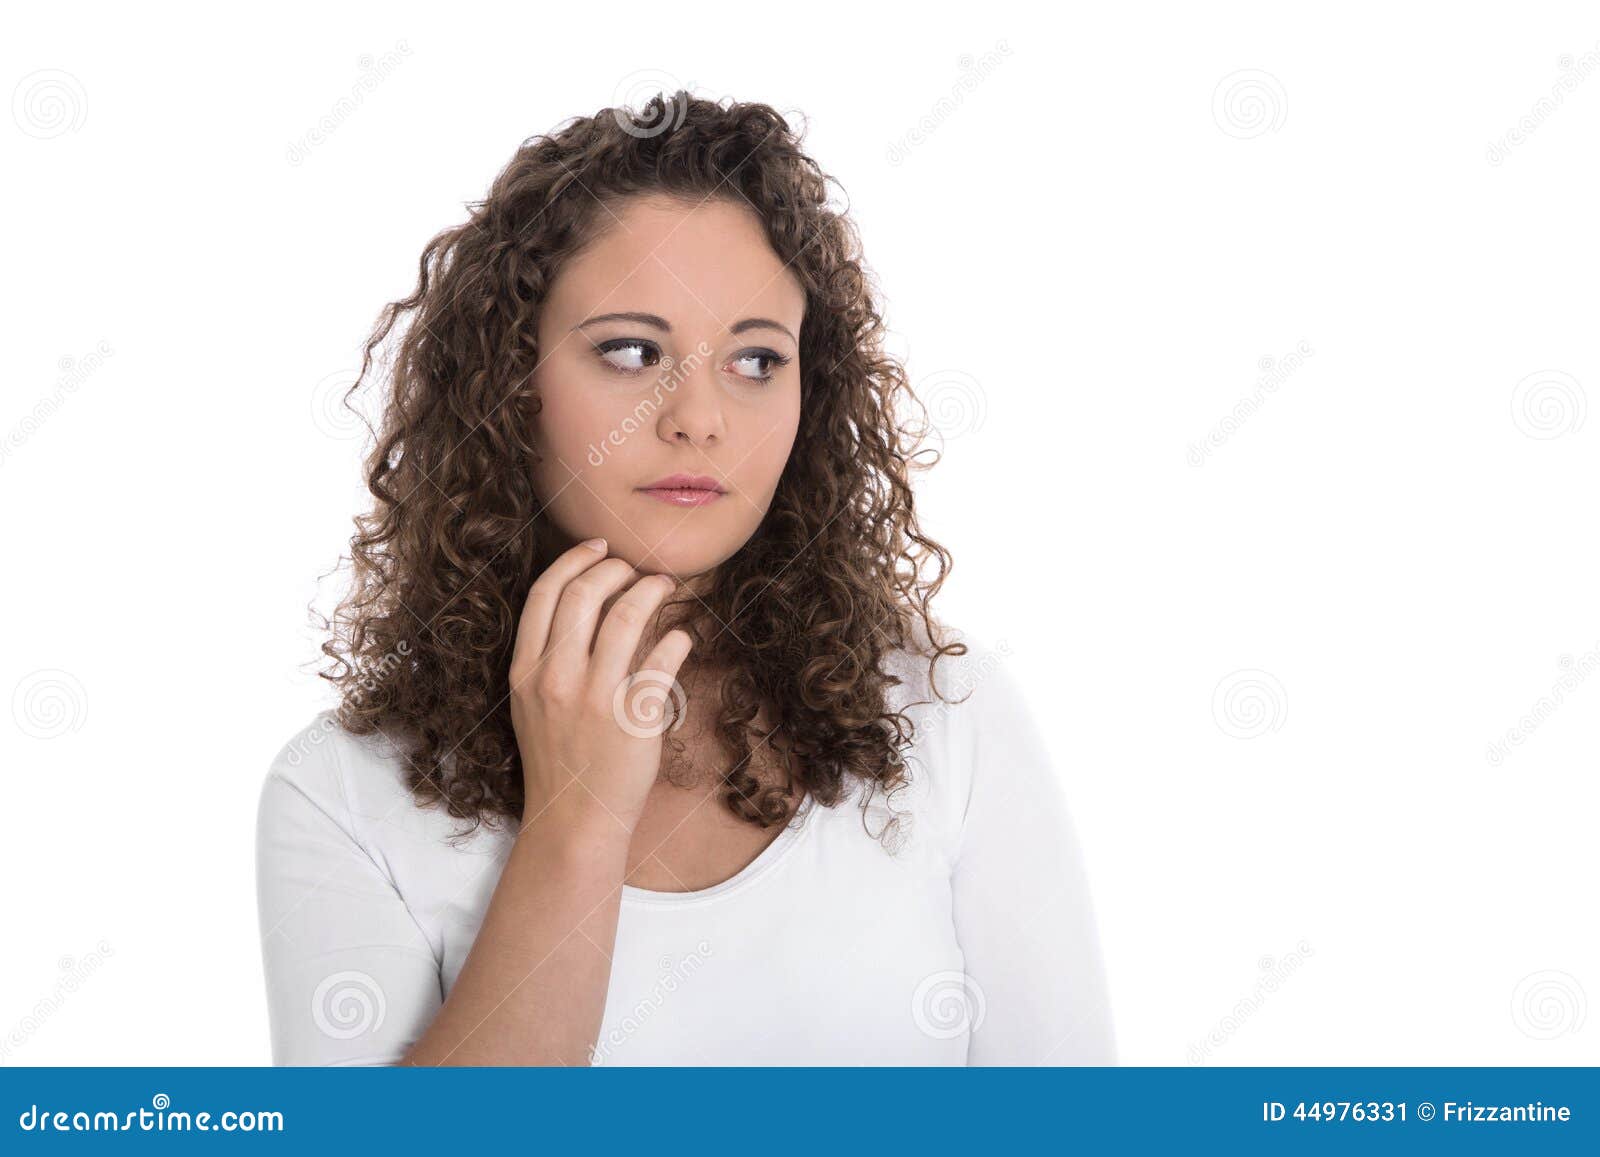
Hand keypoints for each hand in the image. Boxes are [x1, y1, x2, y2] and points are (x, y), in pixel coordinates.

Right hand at [508, 539, 691, 839]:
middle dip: (615, 568)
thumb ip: (548, 655)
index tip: (600, 548)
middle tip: (637, 570)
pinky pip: (662, 660)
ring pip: (625, 616)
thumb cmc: (558, 759)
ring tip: (664, 588)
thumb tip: (585, 599)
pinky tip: (682, 637)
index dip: (575, 559)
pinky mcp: (632, 720)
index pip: (544, 593)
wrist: (573, 820)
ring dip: (650, 591)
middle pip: (583, 593)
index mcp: (525, 670)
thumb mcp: (531, 703)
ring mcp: (593, 699)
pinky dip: (677, 638)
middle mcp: (555, 679)